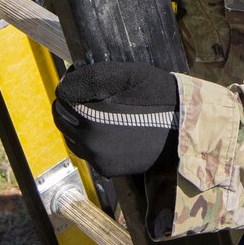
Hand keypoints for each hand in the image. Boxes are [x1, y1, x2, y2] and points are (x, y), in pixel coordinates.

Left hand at [52, 61, 179, 179]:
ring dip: (75, 124)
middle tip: (84, 94)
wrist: (182, 128)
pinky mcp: (107, 170)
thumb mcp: (126, 76)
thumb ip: (90, 77)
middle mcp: (90, 142)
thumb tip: (64, 84)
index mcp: (91, 117)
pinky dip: (89, 141)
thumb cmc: (156, 96)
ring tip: (93, 112)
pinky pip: (87, 153)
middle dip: (68, 104)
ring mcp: (98, 159)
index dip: (70, 82)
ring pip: (71, 138)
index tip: (80, 75)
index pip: (62, 96)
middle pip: (61, 119)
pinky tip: (105, 130)